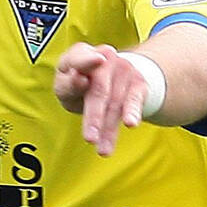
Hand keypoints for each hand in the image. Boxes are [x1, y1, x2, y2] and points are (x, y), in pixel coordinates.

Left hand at [54, 42, 148, 156]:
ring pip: (114, 103)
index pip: (78, 59)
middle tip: (89, 139)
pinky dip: (132, 112)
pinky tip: (131, 123)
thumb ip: (68, 86)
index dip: (83, 67)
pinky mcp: (138, 81)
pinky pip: (134, 99)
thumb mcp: (68, 87)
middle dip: (94, 117)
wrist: (114, 76)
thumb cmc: (81, 85)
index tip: (83, 79)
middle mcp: (103, 57)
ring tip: (102, 151)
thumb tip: (80, 79)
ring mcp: (123, 68)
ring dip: (108, 129)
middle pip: (98, 90)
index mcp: (78, 55)